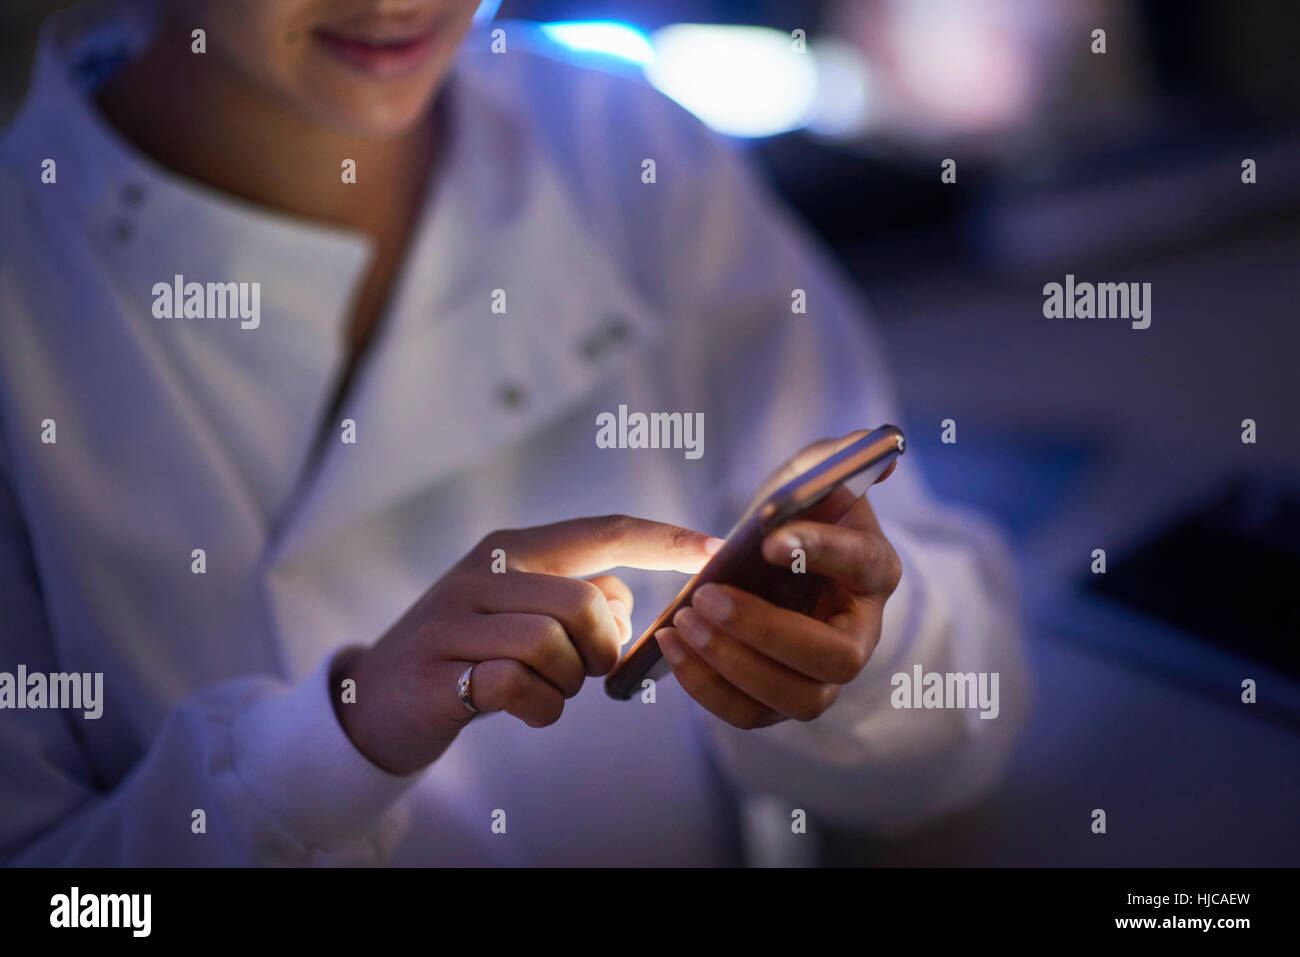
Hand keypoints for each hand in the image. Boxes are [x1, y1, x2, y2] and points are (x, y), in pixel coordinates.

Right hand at [334, 515, 721, 773]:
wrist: (373, 702)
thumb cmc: (468, 654)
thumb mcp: (520, 612)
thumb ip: (576, 596)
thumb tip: (629, 602)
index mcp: (512, 550)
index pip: (602, 532)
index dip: (664, 540)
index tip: (717, 549)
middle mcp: (481, 574)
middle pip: (586, 602)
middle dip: (603, 648)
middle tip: (586, 669)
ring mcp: (452, 622)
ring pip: (553, 645)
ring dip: (567, 682)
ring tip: (547, 689)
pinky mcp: (437, 674)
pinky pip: (518, 687)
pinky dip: (539, 709)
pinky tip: (524, 709)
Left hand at [653, 432, 902, 728]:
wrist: (772, 559)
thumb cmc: (798, 516)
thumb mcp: (812, 474)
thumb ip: (835, 458)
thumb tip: (880, 452)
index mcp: (875, 571)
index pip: (863, 565)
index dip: (821, 553)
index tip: (767, 540)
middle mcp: (861, 635)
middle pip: (836, 658)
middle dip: (768, 631)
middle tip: (708, 597)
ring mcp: (823, 678)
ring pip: (796, 698)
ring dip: (733, 665)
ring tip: (683, 621)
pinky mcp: (779, 701)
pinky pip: (749, 714)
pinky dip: (706, 687)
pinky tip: (671, 644)